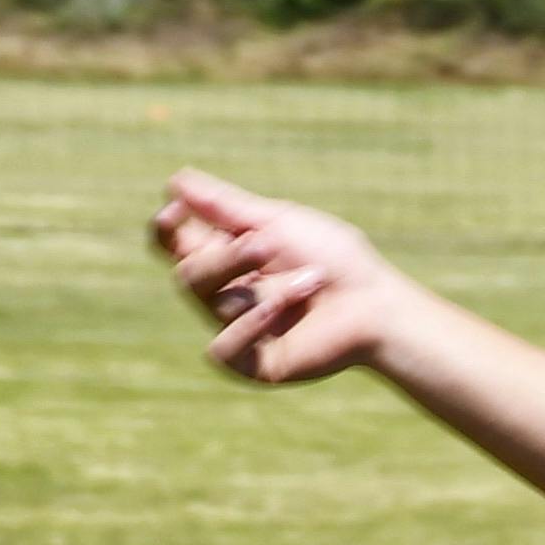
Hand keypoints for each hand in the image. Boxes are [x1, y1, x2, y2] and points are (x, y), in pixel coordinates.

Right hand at [155, 169, 405, 385]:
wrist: (377, 306)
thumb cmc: (336, 259)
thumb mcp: (280, 223)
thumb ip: (226, 207)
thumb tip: (176, 181)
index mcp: (228, 256)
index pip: (175, 244)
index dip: (167, 228)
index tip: (176, 210)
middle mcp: (226, 292)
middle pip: (186, 272)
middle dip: (222, 257)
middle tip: (263, 243)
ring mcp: (237, 328)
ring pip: (205, 301)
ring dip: (255, 284)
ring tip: (308, 278)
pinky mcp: (251, 364)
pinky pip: (221, 347)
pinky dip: (248, 325)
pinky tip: (279, 312)